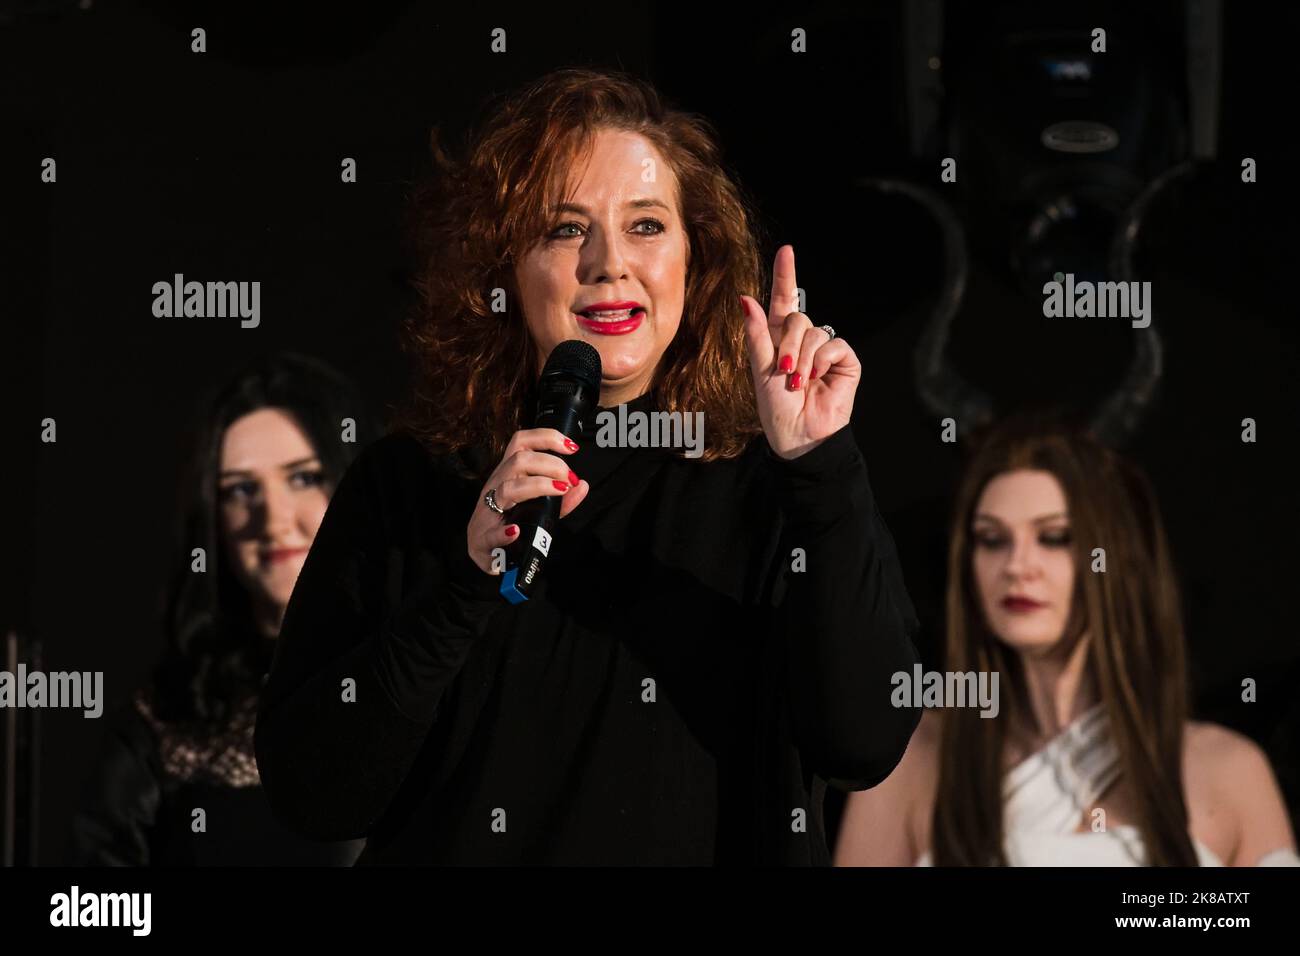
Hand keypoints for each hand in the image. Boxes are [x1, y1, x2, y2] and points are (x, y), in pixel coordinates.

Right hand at [468, 429, 588, 573]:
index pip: (521, 443)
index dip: (546, 437)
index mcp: (508, 475)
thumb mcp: (540, 509)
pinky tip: (516, 532)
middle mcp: (496, 487)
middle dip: (551, 465)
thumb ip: (563, 500)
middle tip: (569, 480)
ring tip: (559, 493)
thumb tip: (582, 486)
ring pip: (507, 488)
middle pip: (518, 461)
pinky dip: (504, 532)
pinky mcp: (481, 539)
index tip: (570, 447)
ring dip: (538, 486)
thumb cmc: (511, 523)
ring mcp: (487, 511)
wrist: (486, 554)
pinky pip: (491, 533)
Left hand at [740, 244, 860, 458]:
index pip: (783, 301)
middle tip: (784, 373)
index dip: (785, 275)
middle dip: (786, 344)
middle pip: (796, 317)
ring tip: (798, 384)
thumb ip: (756, 334)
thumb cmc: (776, 410)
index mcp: (778, 340)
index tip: (787, 251)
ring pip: (813, 331)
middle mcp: (802, 341)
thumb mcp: (760, 370)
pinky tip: (817, 379)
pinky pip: (833, 343)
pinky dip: (822, 361)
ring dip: (802, 358)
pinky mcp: (844, 361)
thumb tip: (745, 298)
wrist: (800, 436)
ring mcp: (824, 350)